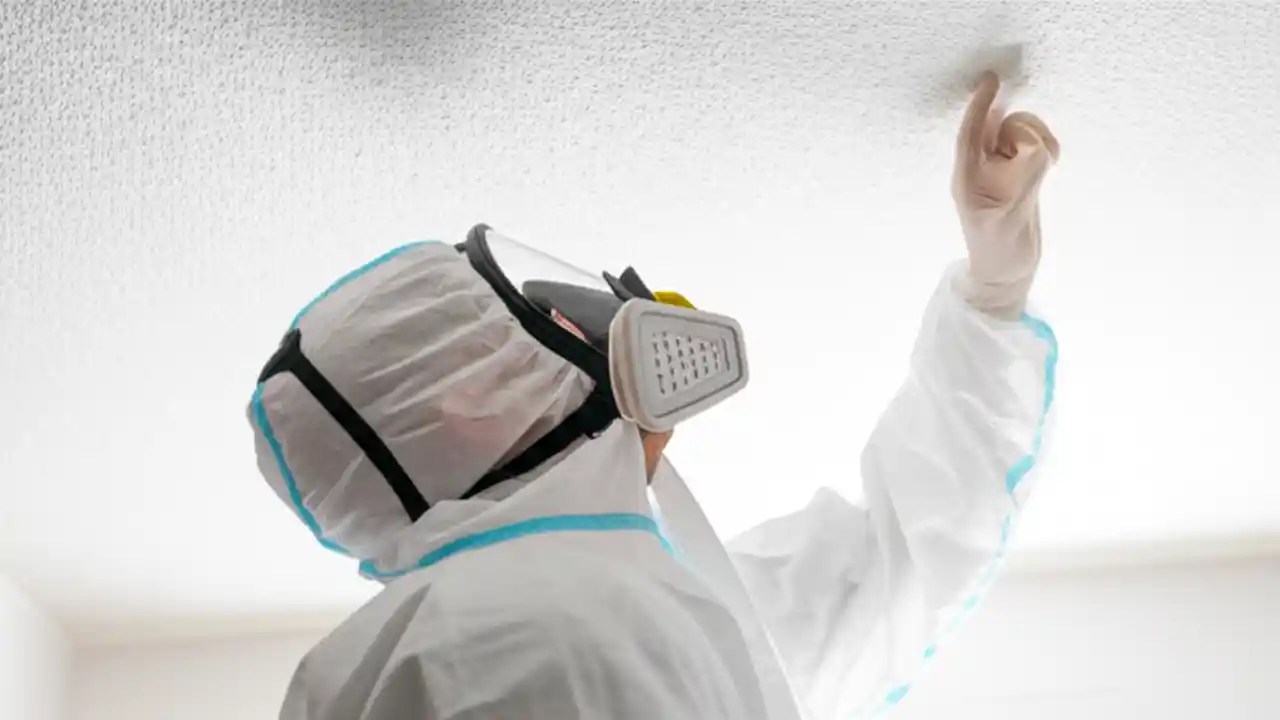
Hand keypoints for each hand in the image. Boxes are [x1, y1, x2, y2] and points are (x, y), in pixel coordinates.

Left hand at [953, 72, 1059, 317]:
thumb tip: (1038, 149)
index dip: (980, 105)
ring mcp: (1001, 171)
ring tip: (1049, 164)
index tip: (991, 79)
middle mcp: (981, 169)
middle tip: (1041, 155)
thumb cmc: (1000, 250)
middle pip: (1000, 125)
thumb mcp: (1012, 216)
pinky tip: (1051, 165)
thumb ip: (1026, 179)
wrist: (1007, 274)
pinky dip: (1044, 148)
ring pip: (1019, 133)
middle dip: (1022, 129)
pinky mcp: (1019, 175)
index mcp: (967, 177)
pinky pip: (1032, 146)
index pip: (970, 133)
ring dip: (1037, 138)